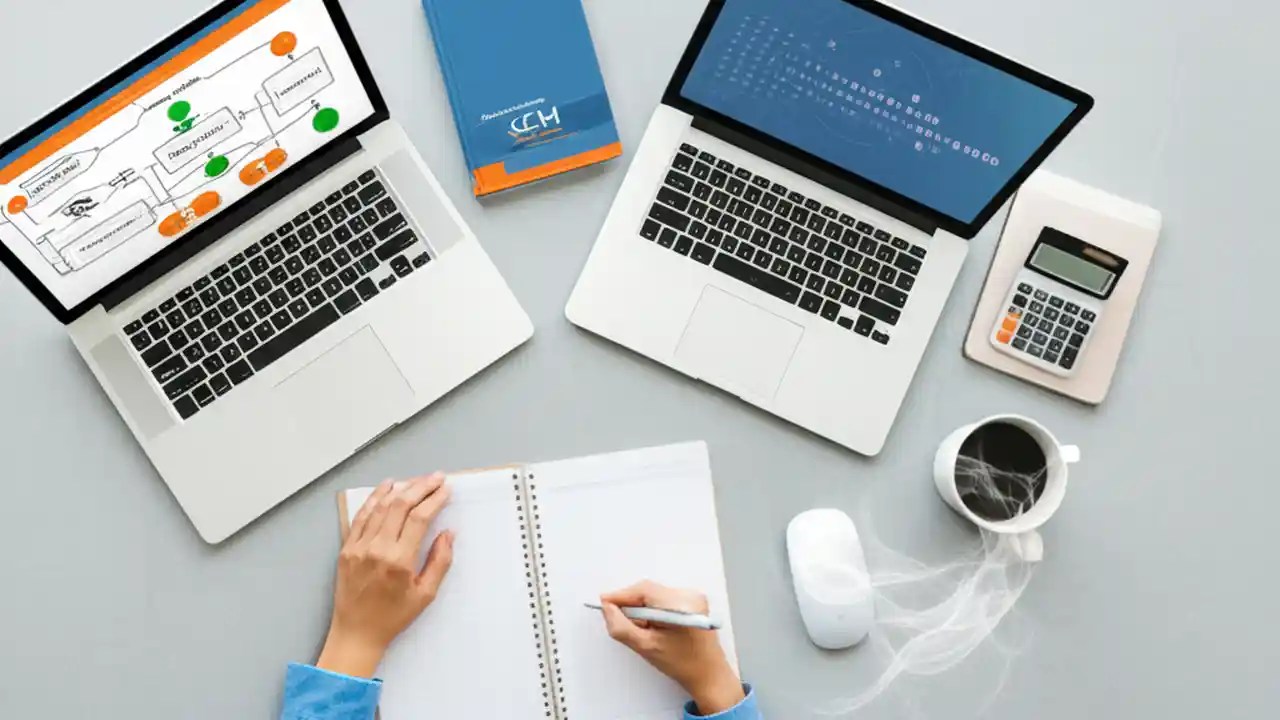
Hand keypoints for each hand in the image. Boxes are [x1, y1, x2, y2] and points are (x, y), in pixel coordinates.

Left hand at [317, 475, 454, 677]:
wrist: (356, 633)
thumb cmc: (393, 617)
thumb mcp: (425, 594)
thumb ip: (440, 561)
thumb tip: (448, 533)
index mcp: (399, 561)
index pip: (420, 518)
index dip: (435, 500)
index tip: (446, 490)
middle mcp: (377, 549)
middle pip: (400, 505)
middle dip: (421, 487)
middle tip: (436, 478)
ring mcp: (359, 547)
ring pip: (380, 506)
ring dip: (400, 489)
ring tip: (416, 479)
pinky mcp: (347, 548)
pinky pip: (361, 516)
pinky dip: (374, 499)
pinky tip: (386, 488)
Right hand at [600, 581, 744, 714]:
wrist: (709, 675)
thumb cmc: (682, 664)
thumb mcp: (645, 647)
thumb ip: (621, 627)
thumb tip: (608, 608)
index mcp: (680, 605)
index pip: (643, 590)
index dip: (620, 596)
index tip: (604, 603)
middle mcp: (689, 595)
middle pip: (648, 591)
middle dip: (631, 604)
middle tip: (620, 621)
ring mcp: (693, 597)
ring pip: (655, 595)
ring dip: (642, 608)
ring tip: (642, 630)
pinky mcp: (693, 602)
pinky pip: (664, 599)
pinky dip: (653, 610)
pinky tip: (653, 627)